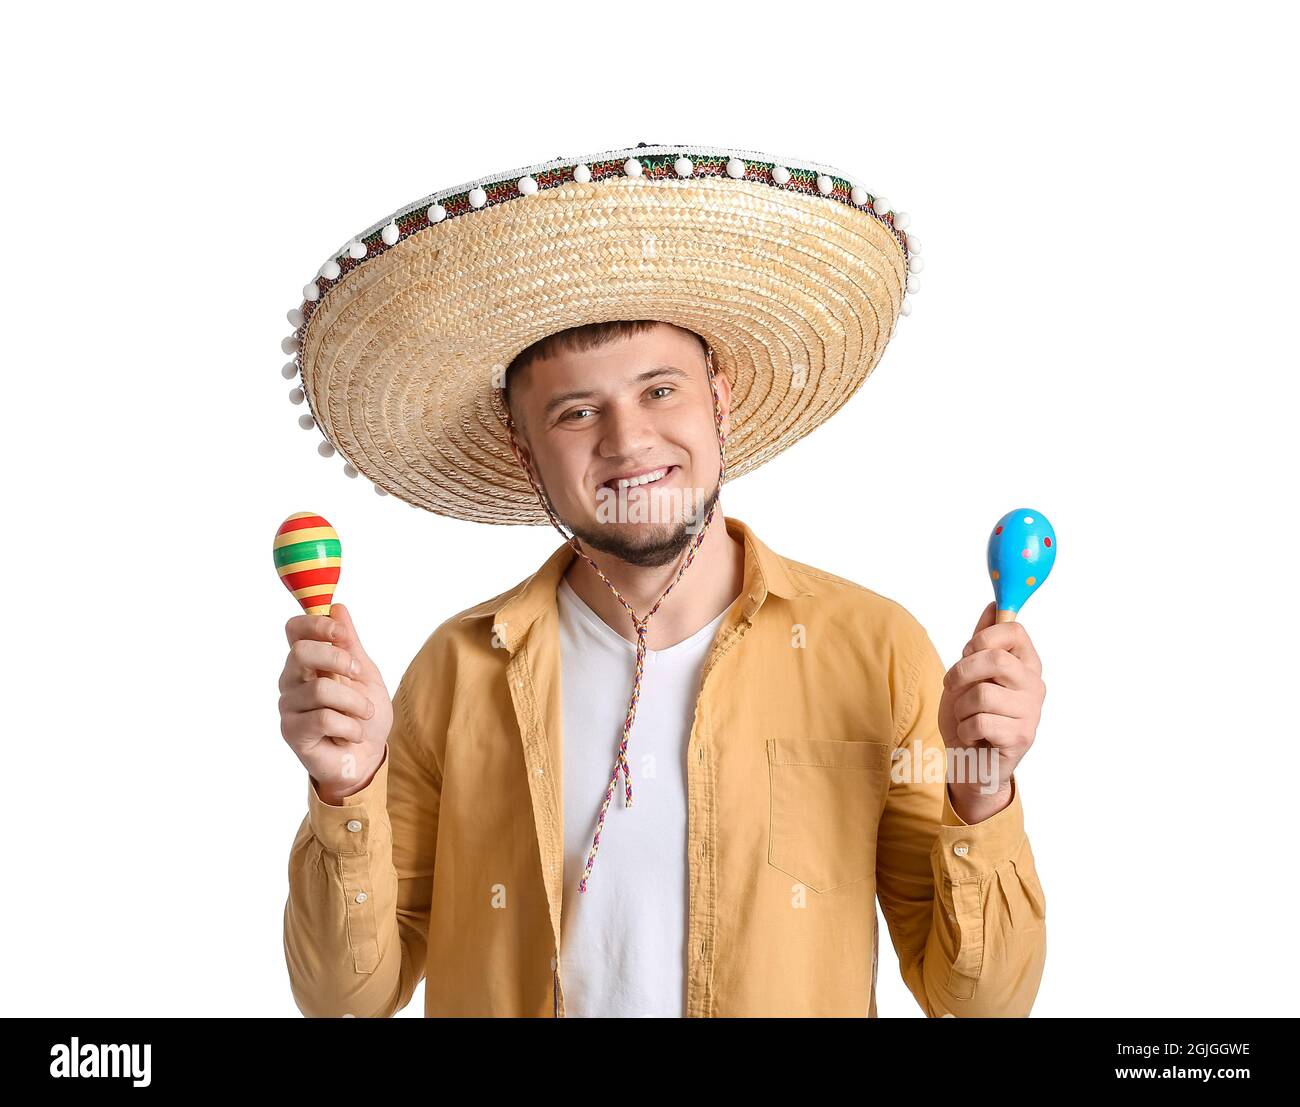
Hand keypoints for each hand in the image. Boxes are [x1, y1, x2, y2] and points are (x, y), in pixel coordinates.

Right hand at [278, 603, 392, 802]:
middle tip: (357, 673)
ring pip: (321, 689)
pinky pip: (323, 718)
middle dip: (338, 659)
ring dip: (355, 703)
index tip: (342, 634)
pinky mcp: (292, 732)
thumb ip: (350, 643)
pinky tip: (352, 734)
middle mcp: (291, 680)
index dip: (316, 624)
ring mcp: (289, 706)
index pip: (295, 629)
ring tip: (364, 715)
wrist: (368, 757)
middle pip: (301, 652)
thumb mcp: (364, 673)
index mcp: (307, 661)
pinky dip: (349, 726)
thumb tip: (337, 607)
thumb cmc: (363, 714)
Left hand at [938, 602, 1044, 821]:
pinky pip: (981, 722)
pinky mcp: (1022, 737)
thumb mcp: (968, 673)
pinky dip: (965, 729)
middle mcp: (1035, 685)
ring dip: (961, 707)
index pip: (1015, 631)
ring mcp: (1032, 712)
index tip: (968, 651)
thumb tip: (994, 605)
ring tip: (967, 717)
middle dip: (962, 671)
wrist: (968, 761)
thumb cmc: (968, 714)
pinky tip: (974, 736)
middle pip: (996, 659)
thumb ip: (981, 642)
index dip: (983, 637)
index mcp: (1025, 664)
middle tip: (953, 685)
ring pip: (983, 694)